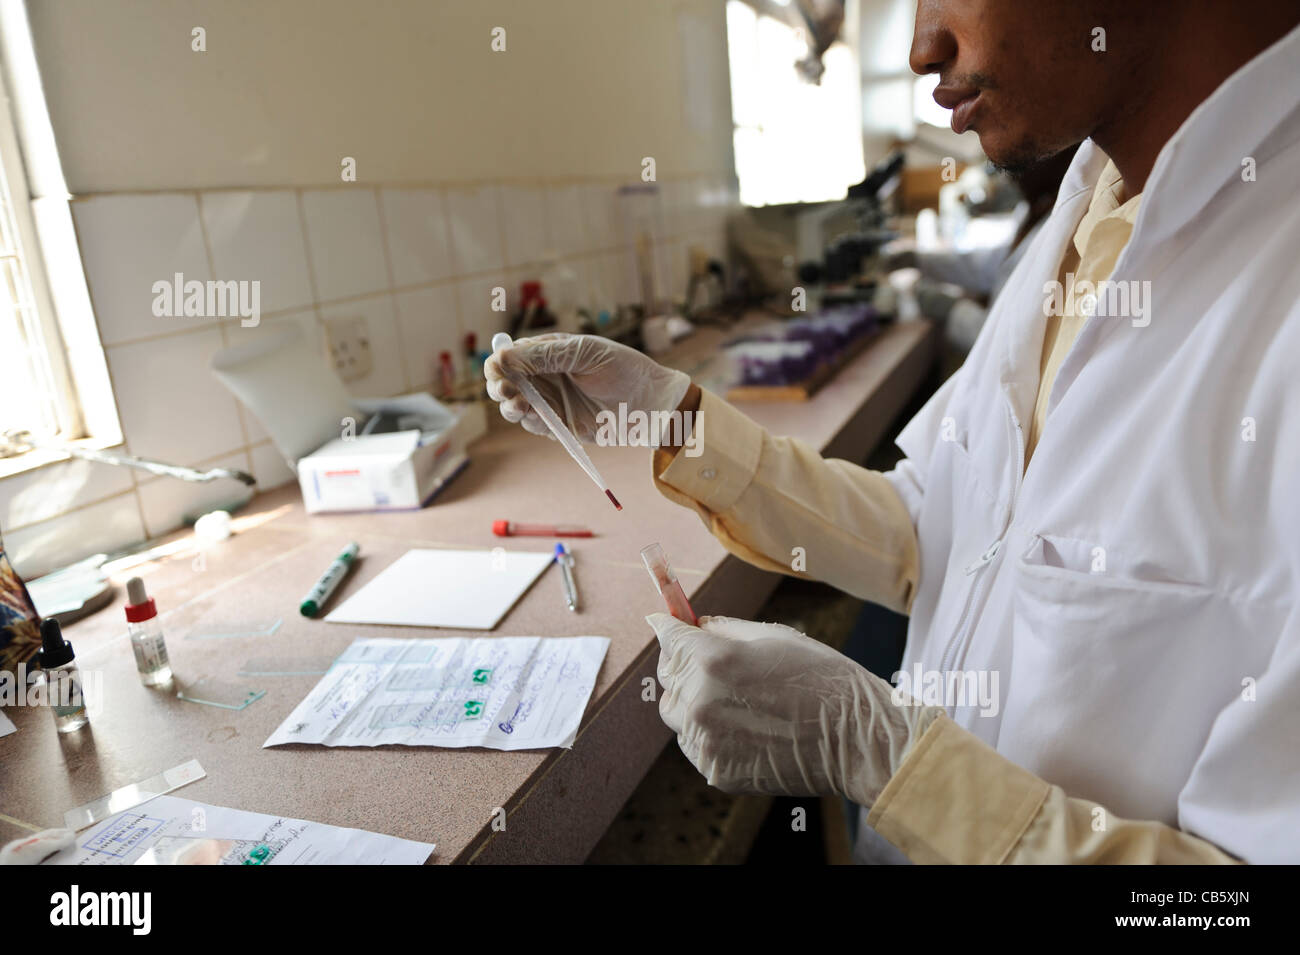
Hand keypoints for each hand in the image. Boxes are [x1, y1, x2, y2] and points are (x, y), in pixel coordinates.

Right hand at [484, 333, 690, 442]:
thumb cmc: (624, 369)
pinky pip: (535, 425)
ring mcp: (551, 401)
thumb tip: (503, 356)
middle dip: (499, 386)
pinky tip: (533, 416)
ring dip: (510, 406)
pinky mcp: (560, 425)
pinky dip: (530, 421)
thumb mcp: (584, 353)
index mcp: (549, 352)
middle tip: (506, 391)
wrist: (652, 404)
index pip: (512, 356)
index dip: (499, 363)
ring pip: (516, 406)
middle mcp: (545, 376)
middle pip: (507, 382)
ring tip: (517, 404)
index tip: (497, 369)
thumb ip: (546, 355)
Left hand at [647, 613, 943, 806]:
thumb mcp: (773, 636)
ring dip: (693, 702)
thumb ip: (723, 629)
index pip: (668, 639)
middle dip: (682, 665)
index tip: (664, 622)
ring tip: (736, 700)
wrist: (855, 738)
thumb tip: (694, 625)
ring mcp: (705, 740)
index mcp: (713, 660)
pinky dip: (708, 734)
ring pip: (676, 714)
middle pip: (667, 677)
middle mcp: (700, 701)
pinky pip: (695, 745)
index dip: (667, 628)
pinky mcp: (715, 770)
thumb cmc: (821, 677)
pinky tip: (744, 728)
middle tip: (709, 663)